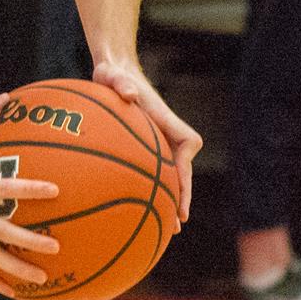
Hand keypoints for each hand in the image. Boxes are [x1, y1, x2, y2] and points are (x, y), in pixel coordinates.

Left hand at [91, 57, 201, 220]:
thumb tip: (128, 94)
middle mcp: (166, 133)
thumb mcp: (114, 76)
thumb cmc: (114, 74)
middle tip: (178, 223)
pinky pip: (151, 173)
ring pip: (168, 176)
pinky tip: (137, 211)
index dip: (185, 166)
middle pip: (182, 169)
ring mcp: (157, 142)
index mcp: (165, 119)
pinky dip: (149, 192)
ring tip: (166, 228)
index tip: (180, 186)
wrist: (112, 71)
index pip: (188, 144)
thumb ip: (122, 83)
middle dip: (181, 196)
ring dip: (169, 200)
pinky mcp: (144, 147)